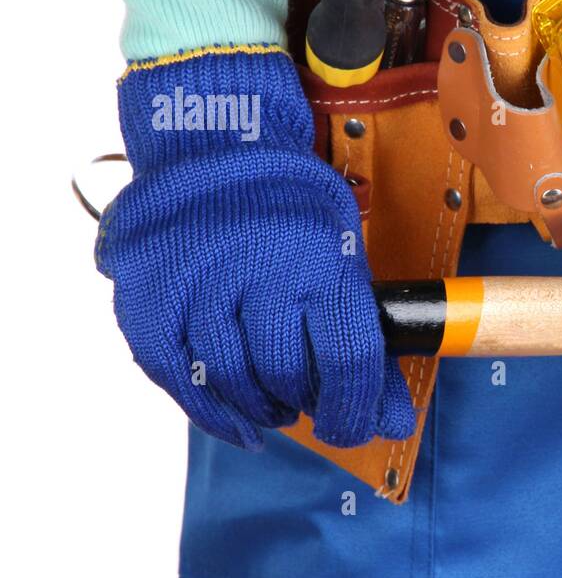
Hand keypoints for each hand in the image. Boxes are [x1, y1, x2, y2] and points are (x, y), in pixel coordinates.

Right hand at [96, 46, 414, 449]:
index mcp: (323, 259)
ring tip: (276, 404)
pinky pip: (177, 375)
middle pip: (287, 373)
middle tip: (310, 401)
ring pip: (232, 380)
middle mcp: (262, 268)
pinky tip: (234, 419)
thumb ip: (367, 345)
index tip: (353, 428)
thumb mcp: (346, 264)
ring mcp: (201, 280)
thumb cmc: (294, 215)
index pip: (349, 357)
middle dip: (306, 401)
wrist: (218, 148)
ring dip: (260, 409)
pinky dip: (210, 410)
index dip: (355, 409)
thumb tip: (393, 424)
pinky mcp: (153, 293)